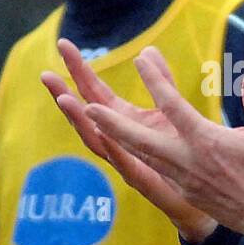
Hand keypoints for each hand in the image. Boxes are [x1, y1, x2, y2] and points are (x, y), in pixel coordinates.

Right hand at [42, 38, 217, 242]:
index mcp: (122, 122)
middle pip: (86, 114)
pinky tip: (104, 134)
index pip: (94, 92)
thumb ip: (160, 80)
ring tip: (64, 100)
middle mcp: (117, 142)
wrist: (197, 199)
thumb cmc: (181, 155)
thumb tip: (148, 50)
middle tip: (46, 72)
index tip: (63, 45)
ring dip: (79, 121)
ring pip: (96, 141)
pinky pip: (125, 165)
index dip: (79, 69)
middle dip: (65, 93)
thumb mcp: (169, 110)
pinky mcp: (144, 181)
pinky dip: (113, 150)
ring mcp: (126, 163)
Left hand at [83, 46, 243, 238]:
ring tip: (94, 120)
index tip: (141, 58)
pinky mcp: (183, 189)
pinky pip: (151, 168)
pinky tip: (121, 144)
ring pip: (140, 155)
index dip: (156, 80)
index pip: (173, 106)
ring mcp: (181, 178)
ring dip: (115, 137)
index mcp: (205, 142)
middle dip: (111, 122)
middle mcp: (186, 161)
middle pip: (139, 139)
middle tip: (86, 106)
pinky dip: (132, 153)